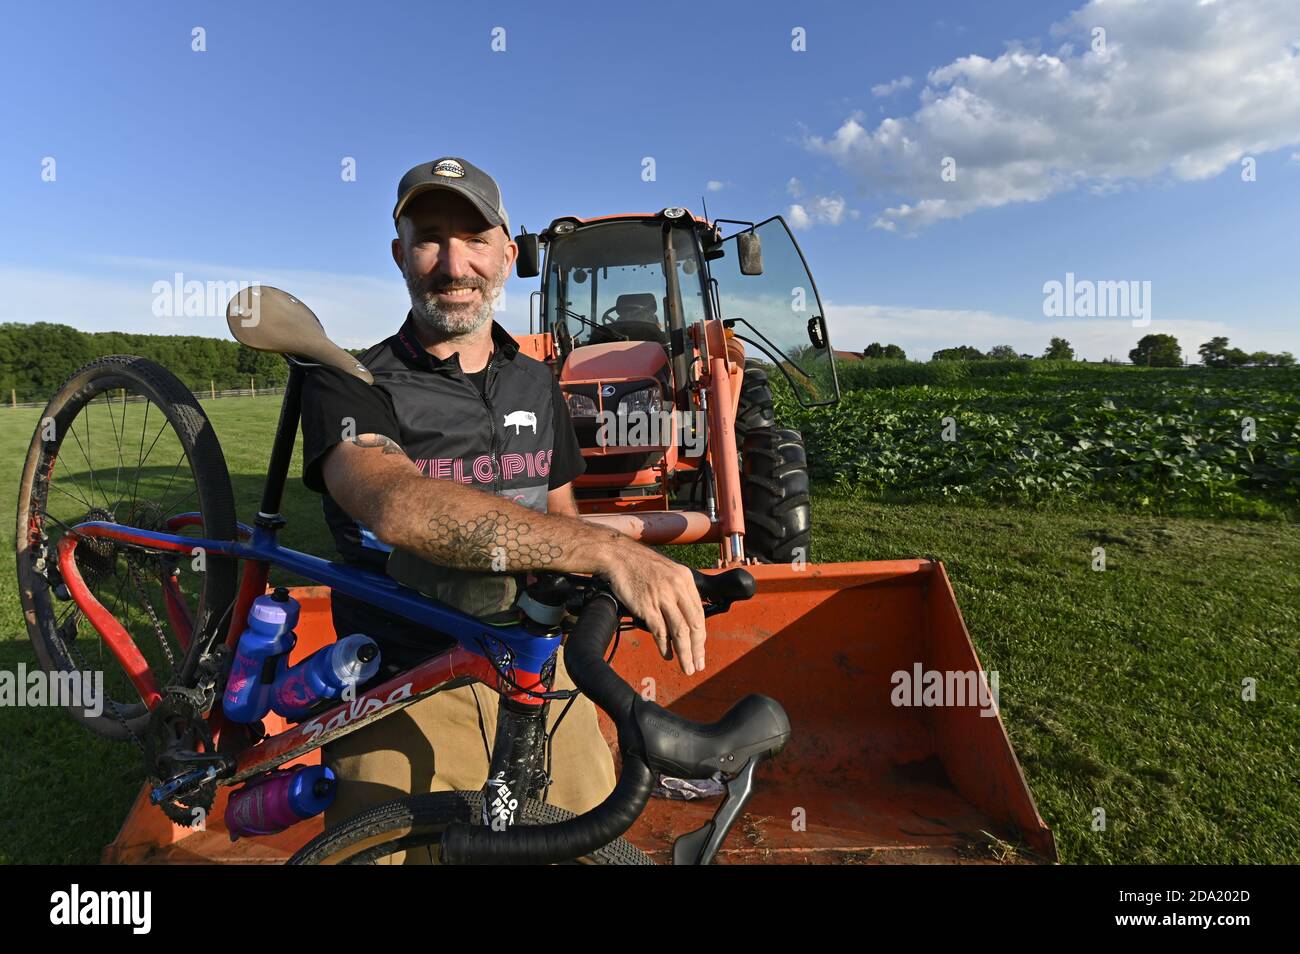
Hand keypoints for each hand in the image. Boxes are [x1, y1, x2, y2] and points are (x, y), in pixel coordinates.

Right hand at [599, 542, 706, 675]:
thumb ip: (679, 591)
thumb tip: (686, 615)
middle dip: (697, 648)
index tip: (700, 650)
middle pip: (693, 624)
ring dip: (684, 653)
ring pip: (680, 631)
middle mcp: (677, 589)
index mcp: (685, 580)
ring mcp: (662, 597)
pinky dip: (665, 646)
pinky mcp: (647, 606)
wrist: (619, 556)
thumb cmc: (640, 565)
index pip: (699, 613)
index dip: (701, 635)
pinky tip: (667, 655)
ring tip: (687, 667)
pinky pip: (660, 631)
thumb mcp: (668, 571)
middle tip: (698, 665)